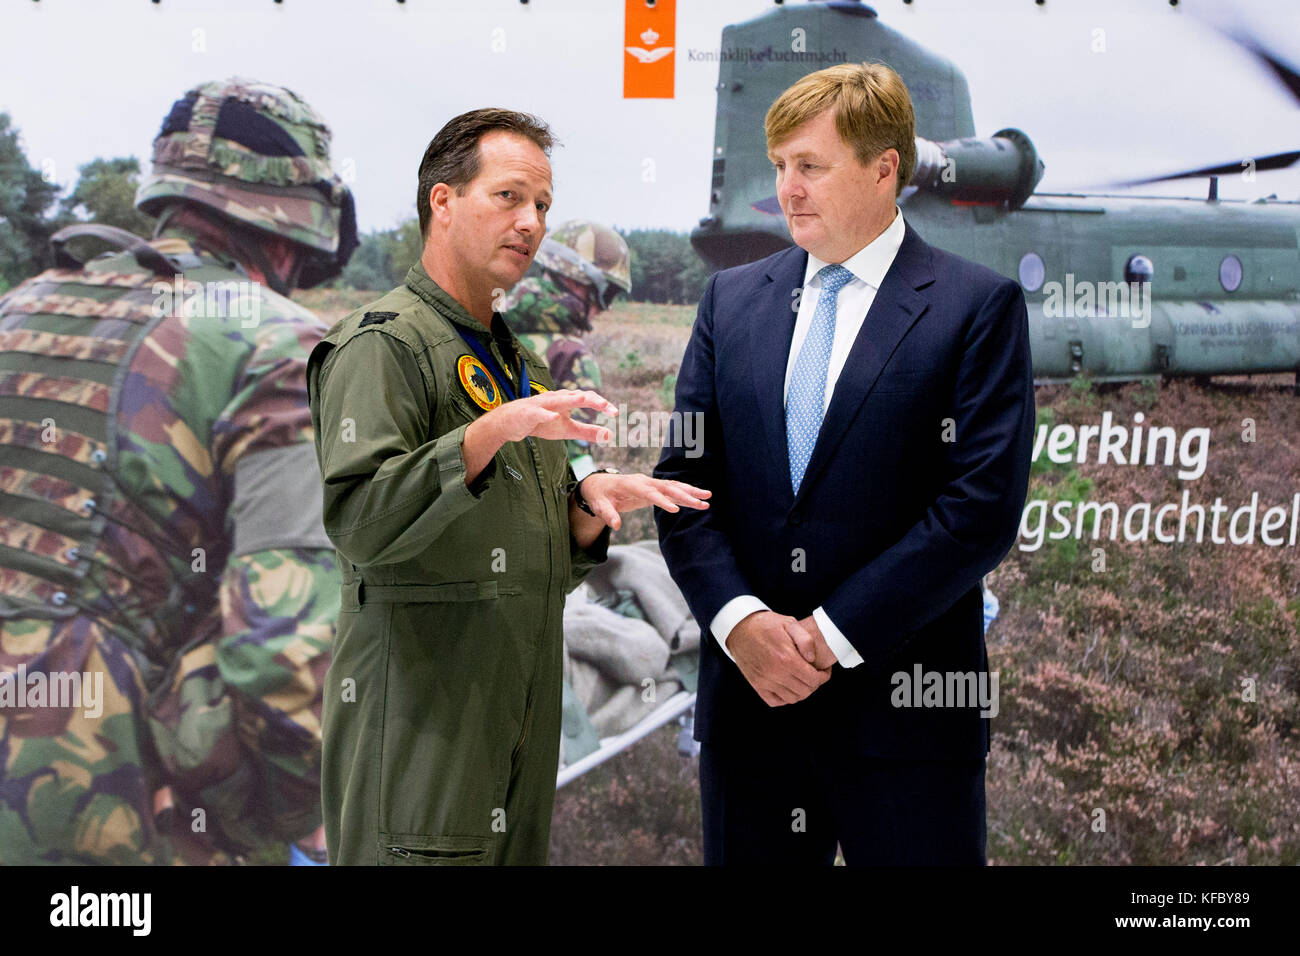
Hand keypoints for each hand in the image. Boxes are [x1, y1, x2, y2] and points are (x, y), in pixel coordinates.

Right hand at [484, 389, 616, 443]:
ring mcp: (542, 404)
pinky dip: (547, 414)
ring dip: (571, 399)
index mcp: (567, 401)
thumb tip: (609, 436)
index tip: (615, 413)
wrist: (511, 423)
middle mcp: (556, 398)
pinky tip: (555, 416)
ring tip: (584, 399)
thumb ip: (587, 431)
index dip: (602, 404)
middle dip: (592, 399)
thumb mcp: (567, 429)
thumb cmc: (541, 423)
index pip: (588, 398)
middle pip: (577, 395)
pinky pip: (539, 413)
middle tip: (606, 405)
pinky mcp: (529, 413)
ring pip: (558, 400)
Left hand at [576, 472, 710, 531]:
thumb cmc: (599, 495)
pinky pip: (672, 491)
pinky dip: (686, 494)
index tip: (676, 510)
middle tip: (702, 502)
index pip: (650, 493)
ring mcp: (651, 484)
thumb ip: (608, 514)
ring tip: (708, 498)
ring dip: (691, 492)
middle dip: (686, 494)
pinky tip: (700, 500)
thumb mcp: (599, 505)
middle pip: (668, 487)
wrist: (600, 484)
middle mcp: (644, 481)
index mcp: (631, 484)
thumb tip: (616, 526)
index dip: (663, 501)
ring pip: (674, 486)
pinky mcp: (655, 489)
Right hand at [727, 610, 829, 706]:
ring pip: (792, 698)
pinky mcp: (756, 685)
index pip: (814, 679)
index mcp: (786, 658)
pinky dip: (785, 699)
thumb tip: (812, 659)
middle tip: (815, 675)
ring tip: (803, 680)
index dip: (823, 677)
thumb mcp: (790, 623)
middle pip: (805, 691)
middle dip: (814, 684)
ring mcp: (765, 681)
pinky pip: (775, 702)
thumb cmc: (766, 625)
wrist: (740, 628)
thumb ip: (806, 640)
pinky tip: (788, 687)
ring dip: (802, 692)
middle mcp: (776, 673)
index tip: (824, 671)